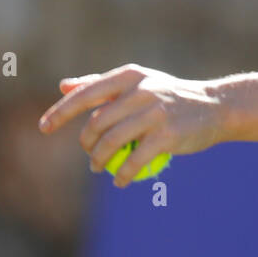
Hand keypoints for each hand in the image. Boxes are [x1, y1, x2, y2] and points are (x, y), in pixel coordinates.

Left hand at [37, 64, 224, 186]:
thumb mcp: (137, 82)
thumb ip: (100, 84)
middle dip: (86, 144)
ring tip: (98, 168)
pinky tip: (119, 181)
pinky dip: (121, 174)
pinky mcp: (166, 134)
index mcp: (129, 75)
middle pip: (96, 123)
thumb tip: (63, 86)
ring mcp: (154, 112)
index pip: (85, 94)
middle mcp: (140, 90)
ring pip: (111, 142)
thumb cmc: (169, 95)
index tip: (43, 128)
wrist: (214, 106)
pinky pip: (133, 160)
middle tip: (89, 155)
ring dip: (99, 161)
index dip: (61, 112)